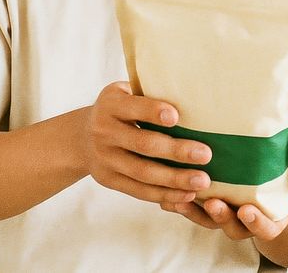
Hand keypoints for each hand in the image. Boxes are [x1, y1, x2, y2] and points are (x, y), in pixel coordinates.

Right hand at [82, 81, 212, 204]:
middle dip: (176, 150)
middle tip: (206, 154)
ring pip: (143, 172)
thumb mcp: (127, 93)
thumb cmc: (122, 109)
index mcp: (111, 104)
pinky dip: (165, 195)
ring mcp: (105, 159)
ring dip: (175, 179)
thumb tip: (196, 94)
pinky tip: (188, 195)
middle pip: (143, 143)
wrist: (81, 137)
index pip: (133, 107)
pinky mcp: (109, 180)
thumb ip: (150, 92)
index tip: (176, 117)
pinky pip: (139, 191)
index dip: (153, 112)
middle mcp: (103, 131)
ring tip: (203, 181)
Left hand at [160, 157, 287, 240]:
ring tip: (181, 198)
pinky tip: (167, 193)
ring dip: (194, 212)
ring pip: (208, 220)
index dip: (258, 222)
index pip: (267, 228)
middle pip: (233, 227)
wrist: (269, 178)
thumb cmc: (283, 176)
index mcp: (273, 217)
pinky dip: (180, 203)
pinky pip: (193, 209)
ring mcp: (226, 215)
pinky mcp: (208, 205)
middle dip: (222, 217)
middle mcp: (247, 221)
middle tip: (214, 203)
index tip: (248, 210)